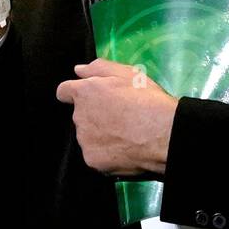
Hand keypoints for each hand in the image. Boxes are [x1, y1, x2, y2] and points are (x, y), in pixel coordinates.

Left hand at [55, 59, 178, 175]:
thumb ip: (98, 68)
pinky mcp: (92, 160)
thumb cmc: (148, 100)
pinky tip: (124, 150)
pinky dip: (106, 153)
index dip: (76, 93)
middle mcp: (79, 117)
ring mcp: (84, 141)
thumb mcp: (128, 73)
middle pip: (80, 115)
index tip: (91, 98)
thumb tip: (78, 70)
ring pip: (88, 136)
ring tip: (125, 135)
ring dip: (99, 135)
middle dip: (94, 115)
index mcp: (85, 93)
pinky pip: (96, 155)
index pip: (64, 92)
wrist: (164, 134)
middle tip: (120, 117)